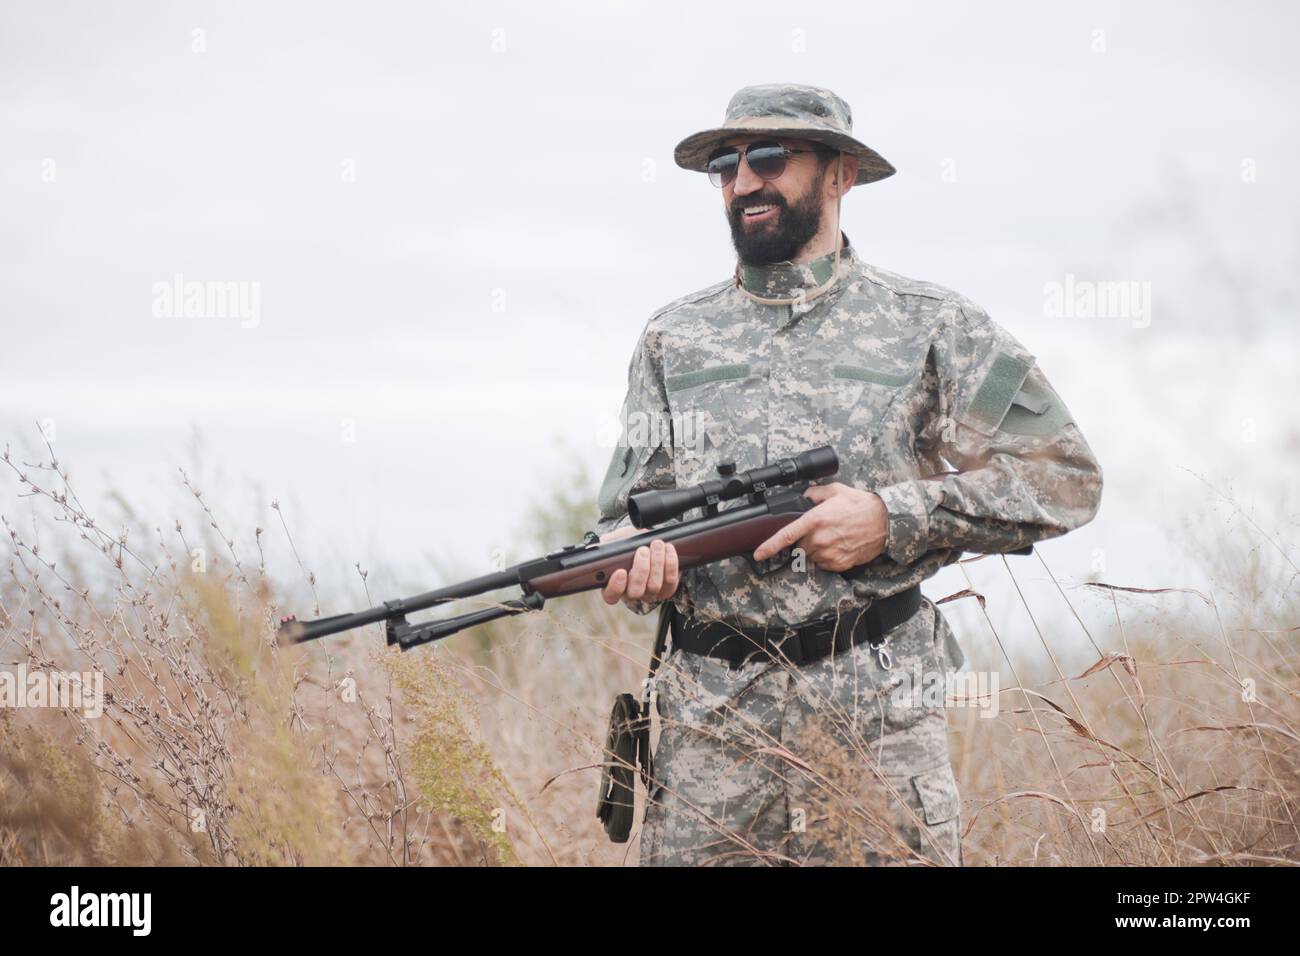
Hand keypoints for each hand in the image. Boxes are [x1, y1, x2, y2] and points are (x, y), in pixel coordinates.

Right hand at [598, 527, 679, 607]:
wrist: (647, 542)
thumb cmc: (627, 544)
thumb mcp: (614, 542)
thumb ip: (606, 546)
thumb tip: (599, 546)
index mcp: (614, 585)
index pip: (611, 596)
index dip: (616, 586)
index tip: (621, 571)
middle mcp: (631, 593)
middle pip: (636, 591)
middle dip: (641, 569)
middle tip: (642, 550)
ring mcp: (650, 593)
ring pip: (654, 585)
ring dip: (657, 563)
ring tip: (656, 545)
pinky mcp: (667, 589)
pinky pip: (670, 581)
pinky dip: (670, 563)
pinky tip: (667, 549)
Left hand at [752, 483, 887, 572]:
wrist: (885, 521)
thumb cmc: (861, 505)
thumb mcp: (836, 491)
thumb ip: (814, 492)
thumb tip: (804, 495)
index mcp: (815, 520)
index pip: (786, 535)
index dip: (769, 546)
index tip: (758, 553)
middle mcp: (820, 538)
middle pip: (799, 546)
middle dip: (805, 540)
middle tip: (822, 530)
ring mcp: (829, 553)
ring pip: (811, 556)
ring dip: (816, 549)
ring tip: (834, 536)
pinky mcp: (839, 563)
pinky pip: (824, 563)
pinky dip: (828, 556)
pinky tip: (840, 545)